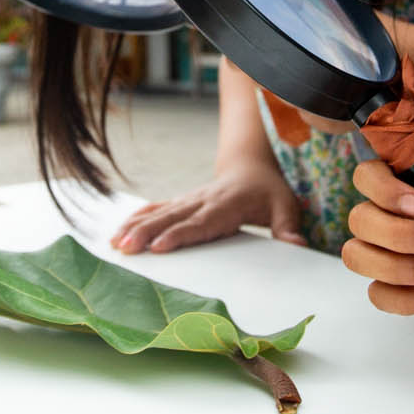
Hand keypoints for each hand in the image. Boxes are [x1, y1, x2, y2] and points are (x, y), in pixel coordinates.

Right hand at [111, 163, 304, 251]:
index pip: (199, 223)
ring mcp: (188, 200)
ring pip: (158, 212)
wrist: (251, 166)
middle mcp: (202, 201)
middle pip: (171, 218)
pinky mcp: (181, 202)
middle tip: (125, 247)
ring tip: (115, 242)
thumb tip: (298, 246)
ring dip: (135, 226)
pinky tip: (119, 229)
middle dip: (146, 233)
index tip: (159, 247)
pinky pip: (156, 208)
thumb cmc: (268, 191)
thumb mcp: (286, 206)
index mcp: (225, 205)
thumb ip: (288, 227)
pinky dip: (136, 217)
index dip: (179, 234)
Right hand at [338, 120, 413, 312]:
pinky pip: (376, 294)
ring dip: (392, 266)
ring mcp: (386, 253)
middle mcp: (386, 216)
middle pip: (358, 219)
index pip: (366, 176)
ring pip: (356, 256)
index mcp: (403, 185)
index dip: (383, 190)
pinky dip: (402, 298)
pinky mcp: (396, 287)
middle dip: (396, 234)